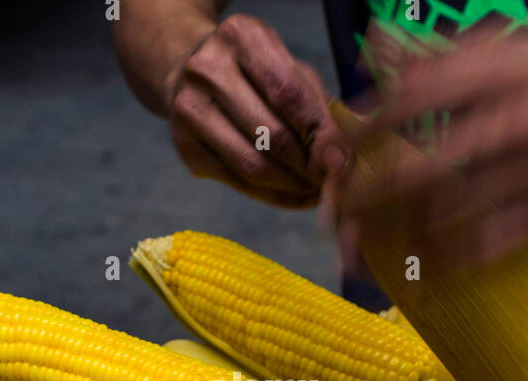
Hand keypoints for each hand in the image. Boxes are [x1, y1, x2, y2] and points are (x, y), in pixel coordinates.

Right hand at [164, 14, 346, 207]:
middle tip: (333, 182)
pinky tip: (293, 194)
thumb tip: (341, 158)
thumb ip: (317, 106)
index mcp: (241, 38)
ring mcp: (189, 110)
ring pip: (252, 165)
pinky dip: (272, 195)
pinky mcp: (185, 147)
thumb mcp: (290, 69)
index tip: (342, 161)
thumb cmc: (255, 73)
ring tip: (316, 191)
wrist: (189, 72)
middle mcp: (207, 70)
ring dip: (292, 186)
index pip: (288, 95)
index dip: (320, 134)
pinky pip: (237, 182)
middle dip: (308, 166)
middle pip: (270, 134)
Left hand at [336, 28, 527, 269]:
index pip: (416, 99)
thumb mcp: (515, 47)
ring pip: (450, 213)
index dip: (369, 126)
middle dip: (370, 195)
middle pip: (423, 168)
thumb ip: (445, 57)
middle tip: (338, 210)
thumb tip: (379, 51)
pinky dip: (448, 259)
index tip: (340, 145)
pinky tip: (420, 265)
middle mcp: (517, 124)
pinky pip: (490, 245)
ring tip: (364, 243)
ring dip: (399, 232)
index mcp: (504, 75)